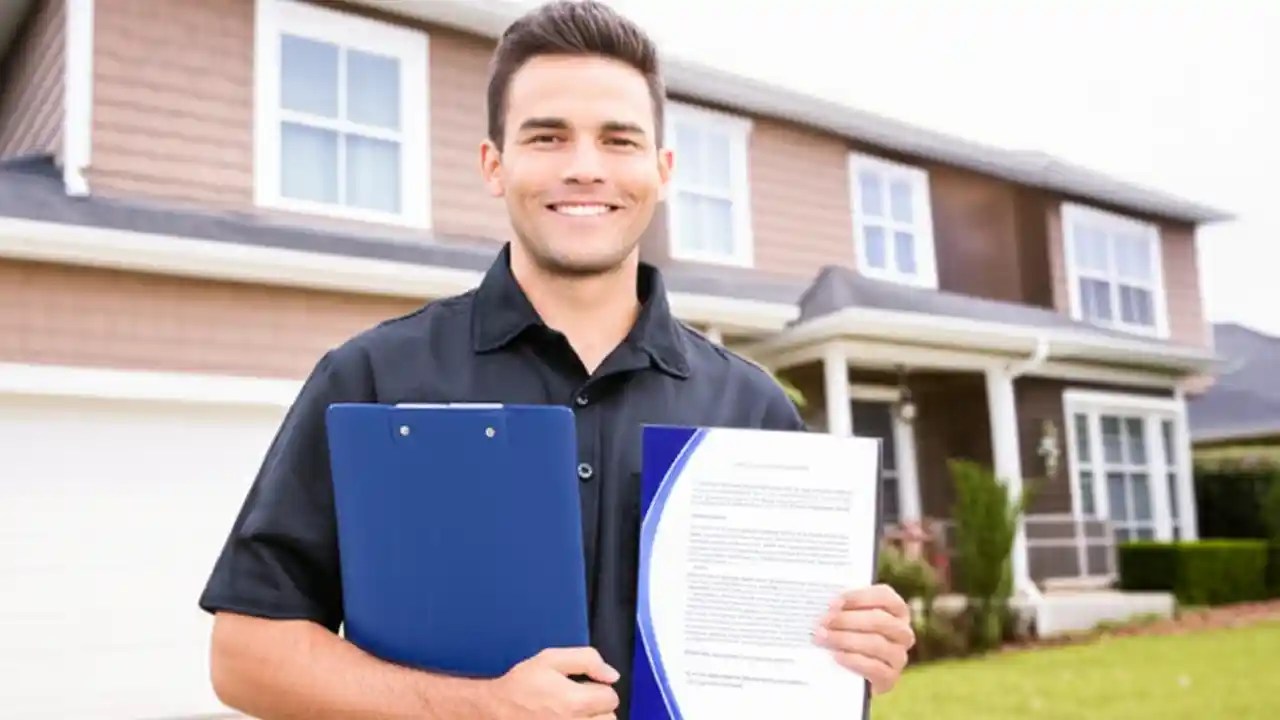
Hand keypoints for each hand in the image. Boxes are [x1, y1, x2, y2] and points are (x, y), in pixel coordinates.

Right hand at [486, 647, 620, 718]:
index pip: (611, 698)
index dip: (600, 688)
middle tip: (579, 701)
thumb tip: (612, 676)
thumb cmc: (522, 684)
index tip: (585, 686)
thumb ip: (587, 660)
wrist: (496, 710)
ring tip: (574, 713)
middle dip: (599, 708)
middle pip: (610, 719)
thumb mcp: (551, 659)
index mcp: (576, 702)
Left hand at [813, 583, 914, 695]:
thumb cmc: (849, 634)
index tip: (834, 602)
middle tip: (823, 621)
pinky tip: (836, 655)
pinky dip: (853, 660)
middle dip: (847, 620)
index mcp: (897, 609)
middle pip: (879, 621)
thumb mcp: (848, 616)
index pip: (884, 596)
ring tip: (822, 637)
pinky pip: (874, 668)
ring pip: (876, 643)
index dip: (858, 597)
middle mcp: (902, 632)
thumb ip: (842, 607)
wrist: (852, 673)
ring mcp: (899, 656)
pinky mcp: (891, 678)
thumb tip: (826, 602)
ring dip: (845, 639)